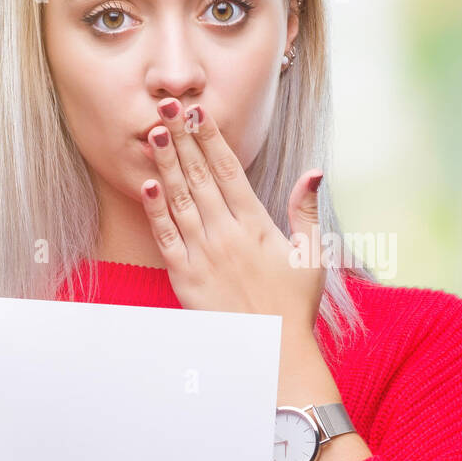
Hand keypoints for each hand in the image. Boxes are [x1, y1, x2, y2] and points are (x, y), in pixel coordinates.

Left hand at [140, 97, 326, 339]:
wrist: (272, 353)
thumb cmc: (294, 305)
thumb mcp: (312, 255)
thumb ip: (307, 211)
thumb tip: (313, 172)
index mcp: (256, 225)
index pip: (229, 171)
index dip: (212, 139)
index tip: (199, 111)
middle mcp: (226, 235)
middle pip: (199, 177)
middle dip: (182, 139)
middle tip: (166, 107)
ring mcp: (203, 255)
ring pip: (179, 200)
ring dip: (165, 165)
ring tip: (152, 133)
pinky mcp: (185, 278)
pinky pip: (166, 237)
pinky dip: (156, 210)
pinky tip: (147, 184)